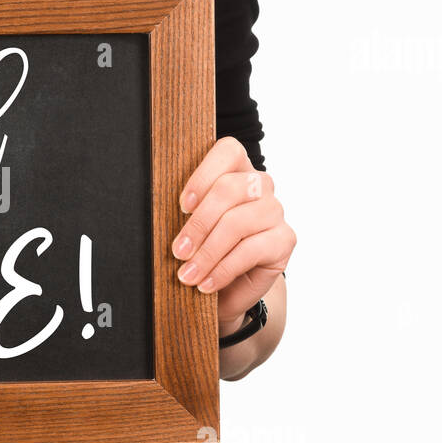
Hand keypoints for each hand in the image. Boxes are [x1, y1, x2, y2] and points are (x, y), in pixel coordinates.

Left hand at [171, 137, 295, 333]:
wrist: (226, 290)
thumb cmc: (202, 252)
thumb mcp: (189, 229)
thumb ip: (184, 213)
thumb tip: (157, 210)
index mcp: (235, 171)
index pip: (228, 151)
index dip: (204, 176)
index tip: (182, 206)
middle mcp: (260, 185)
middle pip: (230, 188)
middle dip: (198, 223)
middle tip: (178, 251)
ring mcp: (275, 211)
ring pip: (239, 221)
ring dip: (208, 252)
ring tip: (188, 275)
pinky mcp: (285, 240)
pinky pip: (252, 250)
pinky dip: (223, 269)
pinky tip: (207, 284)